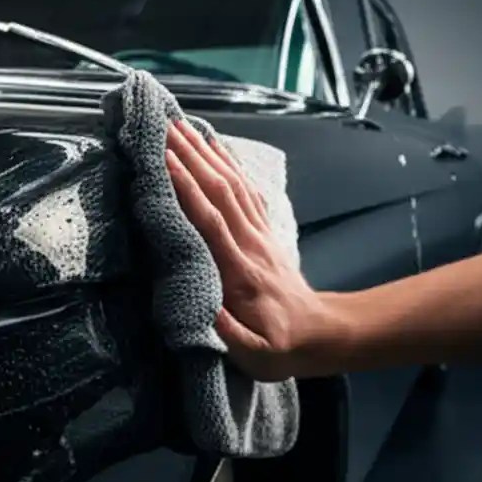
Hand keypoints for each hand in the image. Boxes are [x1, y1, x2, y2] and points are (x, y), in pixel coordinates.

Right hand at [164, 120, 351, 379]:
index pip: (210, 221)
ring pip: (232, 184)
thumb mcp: (254, 355)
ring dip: (206, 153)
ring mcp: (259, 234)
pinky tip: (213, 146)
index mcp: (240, 272)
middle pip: (219, 191)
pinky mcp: (263, 231)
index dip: (186, 189)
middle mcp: (250, 244)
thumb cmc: (279, 348)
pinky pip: (245, 189)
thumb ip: (228, 334)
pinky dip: (228, 163)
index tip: (162, 161)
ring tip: (181, 126)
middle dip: (191, 156)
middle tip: (163, 127)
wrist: (319, 335)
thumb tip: (202, 311)